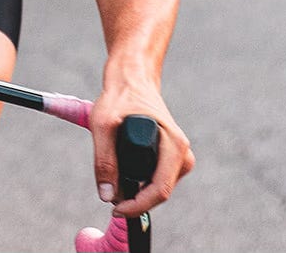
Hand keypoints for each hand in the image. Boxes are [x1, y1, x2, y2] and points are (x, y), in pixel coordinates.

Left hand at [90, 77, 193, 218]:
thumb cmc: (120, 97)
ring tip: (115, 174)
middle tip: (109, 192)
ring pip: (158, 189)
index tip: (115, 207)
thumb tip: (107, 195)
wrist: (132, 79)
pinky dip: (140, 182)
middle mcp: (182, 152)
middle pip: (160, 192)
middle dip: (135, 199)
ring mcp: (179, 156)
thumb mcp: (103, 124)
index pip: (160, 189)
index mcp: (174, 144)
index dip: (137, 205)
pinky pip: (157, 180)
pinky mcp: (172, 157)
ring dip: (137, 191)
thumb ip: (103, 160)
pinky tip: (126, 170)